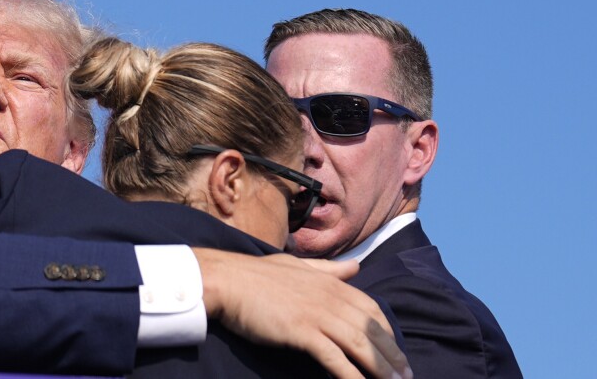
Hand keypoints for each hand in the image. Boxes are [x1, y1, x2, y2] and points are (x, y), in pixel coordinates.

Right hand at [193, 249, 410, 378]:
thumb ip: (328, 269)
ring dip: (381, 368)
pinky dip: (352, 375)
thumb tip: (355, 267)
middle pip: (371, 329)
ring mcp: (317, 314)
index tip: (395, 350)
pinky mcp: (302, 331)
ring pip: (360, 344)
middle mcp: (329, 297)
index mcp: (330, 282)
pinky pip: (334, 358)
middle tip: (406, 376)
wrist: (226, 280)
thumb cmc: (255, 275)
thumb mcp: (296, 266)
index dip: (386, 331)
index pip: (370, 308)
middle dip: (392, 355)